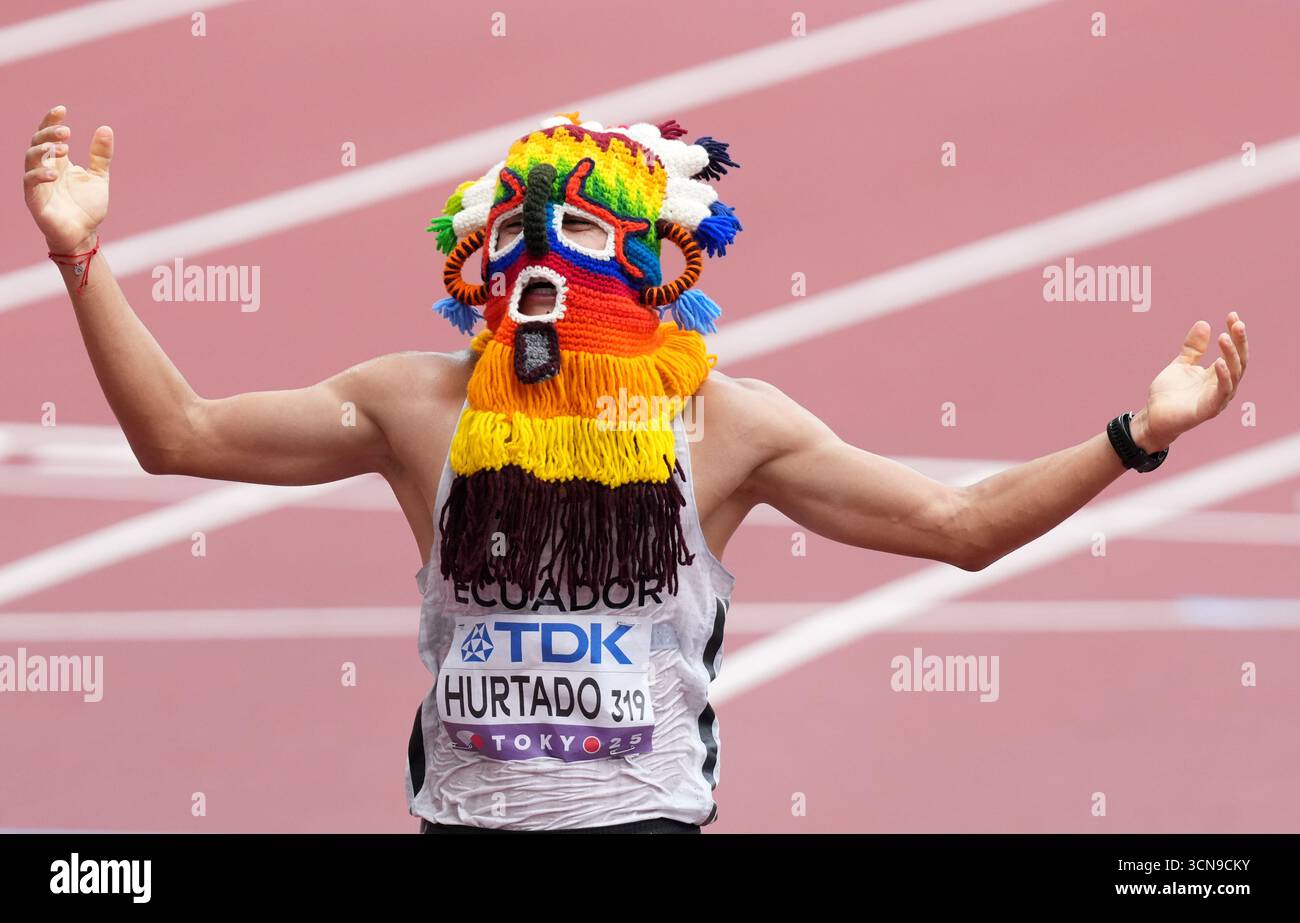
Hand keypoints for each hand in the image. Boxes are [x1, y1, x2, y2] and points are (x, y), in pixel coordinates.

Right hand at [23, 105, 111, 253]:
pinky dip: (40, 175)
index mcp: (58, 161)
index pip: (49, 135)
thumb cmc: (87, 207)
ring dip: (44, 150)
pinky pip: (30, 182)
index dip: (51, 121)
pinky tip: (54, 173)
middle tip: (67, 132)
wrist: (84, 235)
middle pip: (38, 142)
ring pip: (30, 159)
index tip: (62, 109)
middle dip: (49, 133)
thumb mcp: (98, 177)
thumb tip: (106, 128)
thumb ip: (100, 155)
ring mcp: (37, 183)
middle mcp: (45, 169)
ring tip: (62, 147)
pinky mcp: (34, 199)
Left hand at [1131, 312, 1249, 452]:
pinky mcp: (1209, 409)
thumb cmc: (1168, 394)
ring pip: (1234, 374)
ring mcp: (1218, 398)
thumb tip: (1204, 323)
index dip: (1235, 334)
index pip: (1233, 351)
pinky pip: (1222, 391)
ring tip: (1224, 337)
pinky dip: (1223, 376)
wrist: (1152, 417)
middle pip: (1239, 360)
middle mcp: (1222, 385)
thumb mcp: (1181, 364)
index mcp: (1217, 374)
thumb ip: (1193, 347)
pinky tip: (1218, 362)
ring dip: (1231, 355)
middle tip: (1236, 323)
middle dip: (1239, 341)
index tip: (1232, 315)